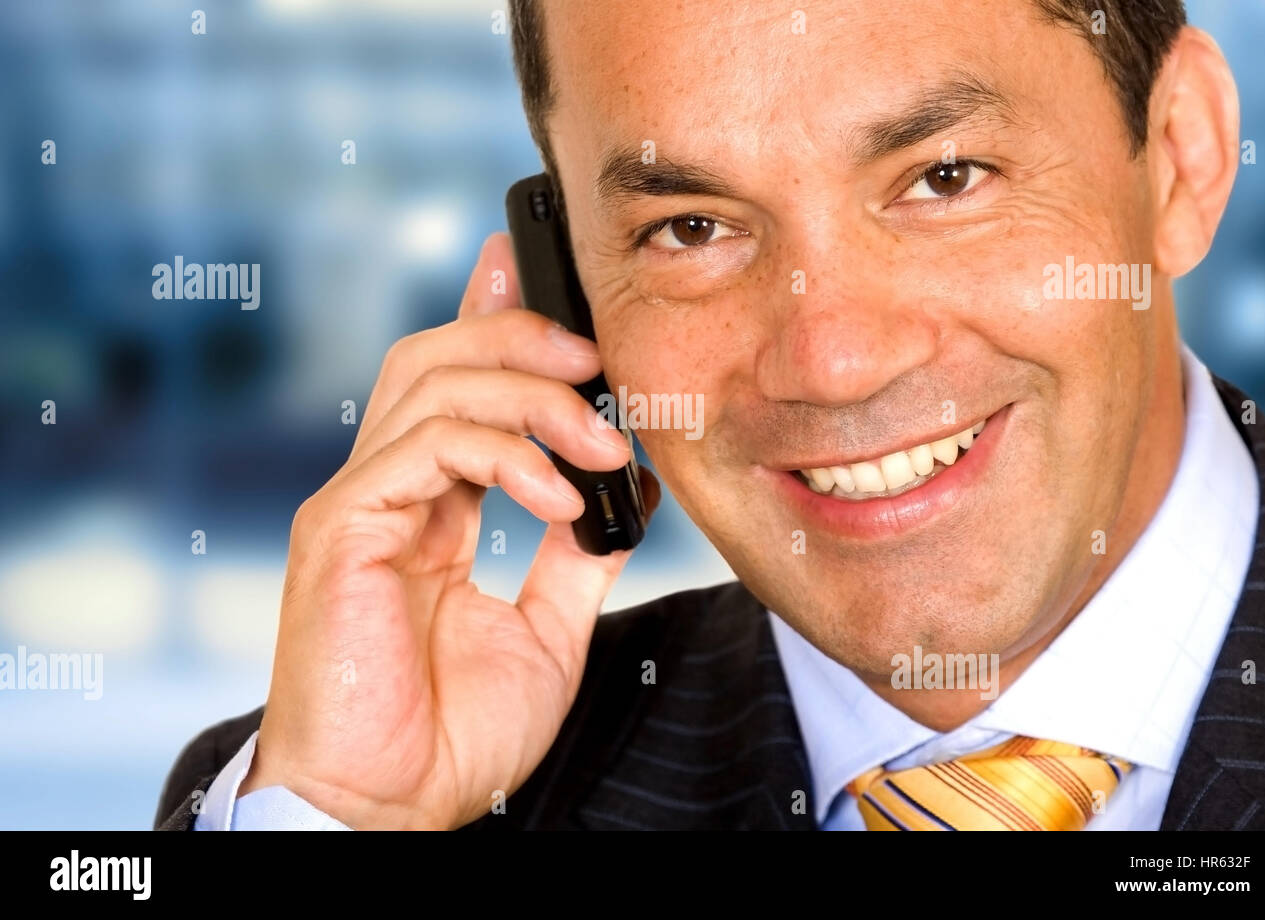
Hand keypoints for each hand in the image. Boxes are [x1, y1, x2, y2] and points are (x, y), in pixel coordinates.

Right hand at [240, 232, 659, 828]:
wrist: (395, 805)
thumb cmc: (454, 728)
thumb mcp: (548, 627)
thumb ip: (576, 554)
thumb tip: (623, 496)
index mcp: (429, 504)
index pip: (456, 383)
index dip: (491, 314)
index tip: (538, 269)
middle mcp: (389, 488)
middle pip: (439, 357)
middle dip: (523, 339)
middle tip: (598, 363)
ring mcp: (360, 502)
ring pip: (432, 384)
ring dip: (531, 398)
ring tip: (600, 447)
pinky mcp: (342, 528)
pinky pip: (422, 448)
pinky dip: (502, 456)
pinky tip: (555, 499)